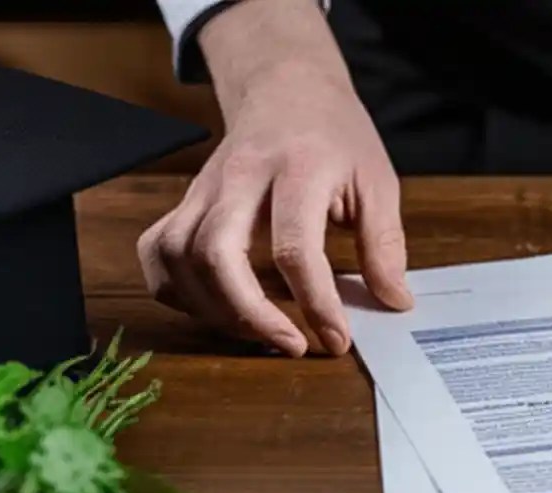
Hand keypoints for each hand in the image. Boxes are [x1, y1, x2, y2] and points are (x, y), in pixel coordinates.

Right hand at [138, 0, 409, 356]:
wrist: (288, 88)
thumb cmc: (335, 137)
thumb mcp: (378, 181)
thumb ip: (385, 244)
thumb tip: (394, 301)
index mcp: (298, 170)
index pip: (295, 248)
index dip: (316, 304)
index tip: (336, 339)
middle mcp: (240, 177)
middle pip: (217, 254)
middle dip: (249, 314)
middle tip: (290, 345)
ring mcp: (204, 188)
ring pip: (178, 255)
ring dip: (213, 309)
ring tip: (259, 332)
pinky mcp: (185, 199)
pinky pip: (157, 249)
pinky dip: (175, 289)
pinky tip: (213, 308)